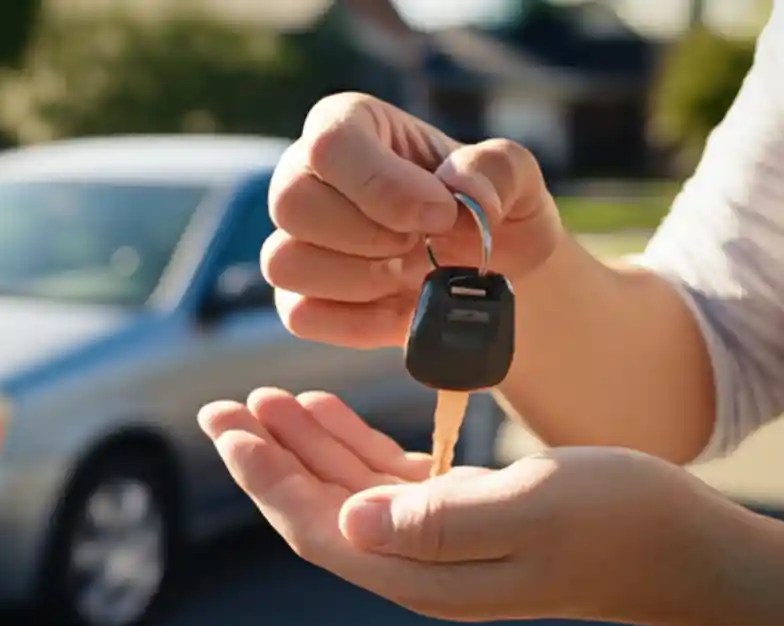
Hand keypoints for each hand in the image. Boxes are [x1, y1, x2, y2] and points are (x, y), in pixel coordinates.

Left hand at [197, 389, 722, 625]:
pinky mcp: (462, 514)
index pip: (317, 528)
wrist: (684, 545)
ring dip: (304, 444)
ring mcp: (439, 540)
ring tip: (263, 398)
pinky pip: (386, 478)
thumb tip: (349, 524)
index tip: (227, 430)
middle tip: (220, 408)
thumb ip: (436, 520)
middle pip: (318, 508)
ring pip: (347, 489)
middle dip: (266, 458)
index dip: (266, 479)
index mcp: (424, 572)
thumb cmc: (617, 522)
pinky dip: (351, 442)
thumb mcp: (529, 507)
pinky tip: (327, 412)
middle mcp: (420, 563)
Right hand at [264, 93, 563, 347]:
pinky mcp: (298, 297)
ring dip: (363, 279)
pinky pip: (301, 314)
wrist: (496, 276)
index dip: (381, 186)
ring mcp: (295, 240)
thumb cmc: (494, 212)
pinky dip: (359, 321)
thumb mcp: (518, 178)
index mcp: (352, 125)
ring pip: (285, 262)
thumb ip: (497, 170)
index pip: (329, 143)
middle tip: (423, 245)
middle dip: (369, 236)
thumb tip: (460, 194)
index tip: (440, 213)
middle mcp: (307, 176)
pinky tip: (403, 310)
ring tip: (415, 276)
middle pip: (291, 203)